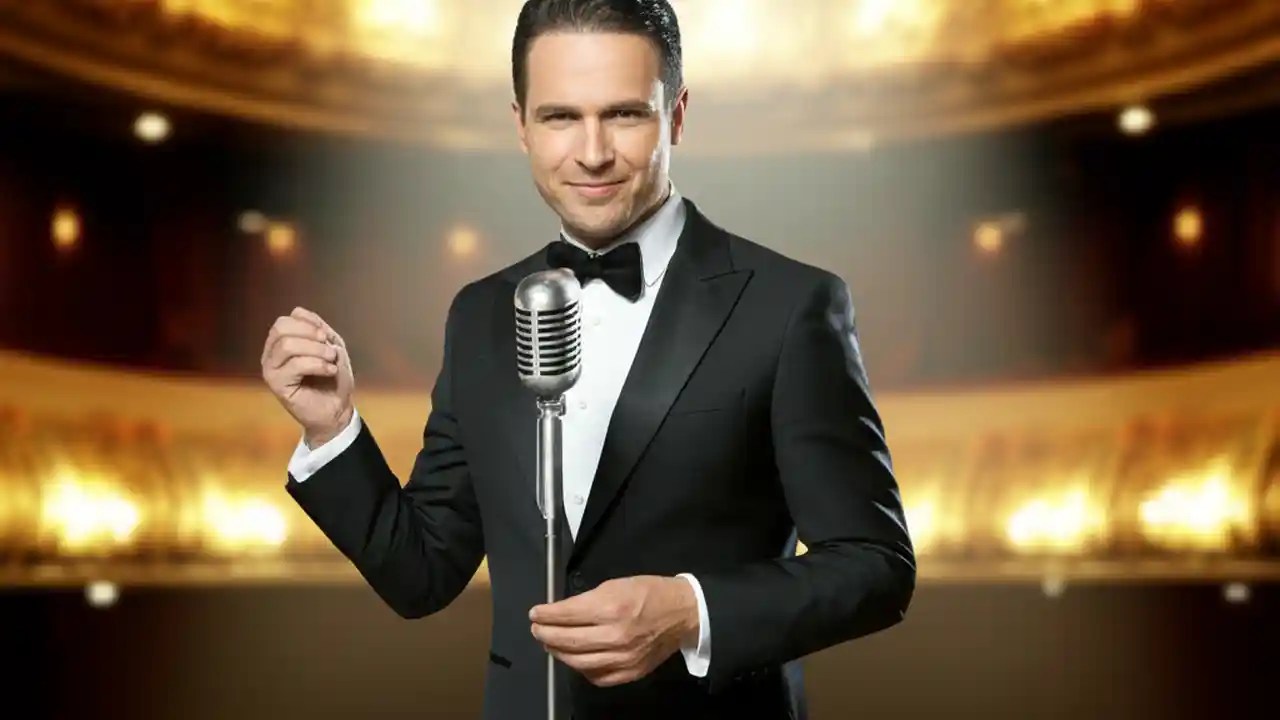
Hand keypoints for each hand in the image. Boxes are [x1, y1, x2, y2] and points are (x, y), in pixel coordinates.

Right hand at [261, 306, 354, 445]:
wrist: (337, 409)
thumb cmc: (333, 378)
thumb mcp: (330, 345)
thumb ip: (316, 327)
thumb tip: (297, 311)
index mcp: (281, 343)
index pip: (285, 320)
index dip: (308, 323)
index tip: (326, 336)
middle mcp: (271, 355)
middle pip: (281, 328)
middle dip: (310, 334)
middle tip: (329, 348)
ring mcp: (271, 370)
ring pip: (287, 345)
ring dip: (316, 350)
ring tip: (331, 360)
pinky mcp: (277, 385)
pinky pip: (295, 365)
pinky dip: (318, 364)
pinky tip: (330, 371)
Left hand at [529, 576, 698, 686]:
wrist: (682, 613)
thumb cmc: (649, 593)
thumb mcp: (616, 584)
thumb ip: (588, 600)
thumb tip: (563, 611)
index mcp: (612, 608)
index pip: (567, 614)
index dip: (546, 614)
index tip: (535, 613)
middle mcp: (615, 635)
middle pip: (568, 641)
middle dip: (546, 635)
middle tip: (537, 630)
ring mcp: (623, 657)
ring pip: (578, 662)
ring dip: (559, 653)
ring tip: (550, 644)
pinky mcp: (630, 672)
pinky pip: (597, 676)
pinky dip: (581, 669)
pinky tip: (575, 659)